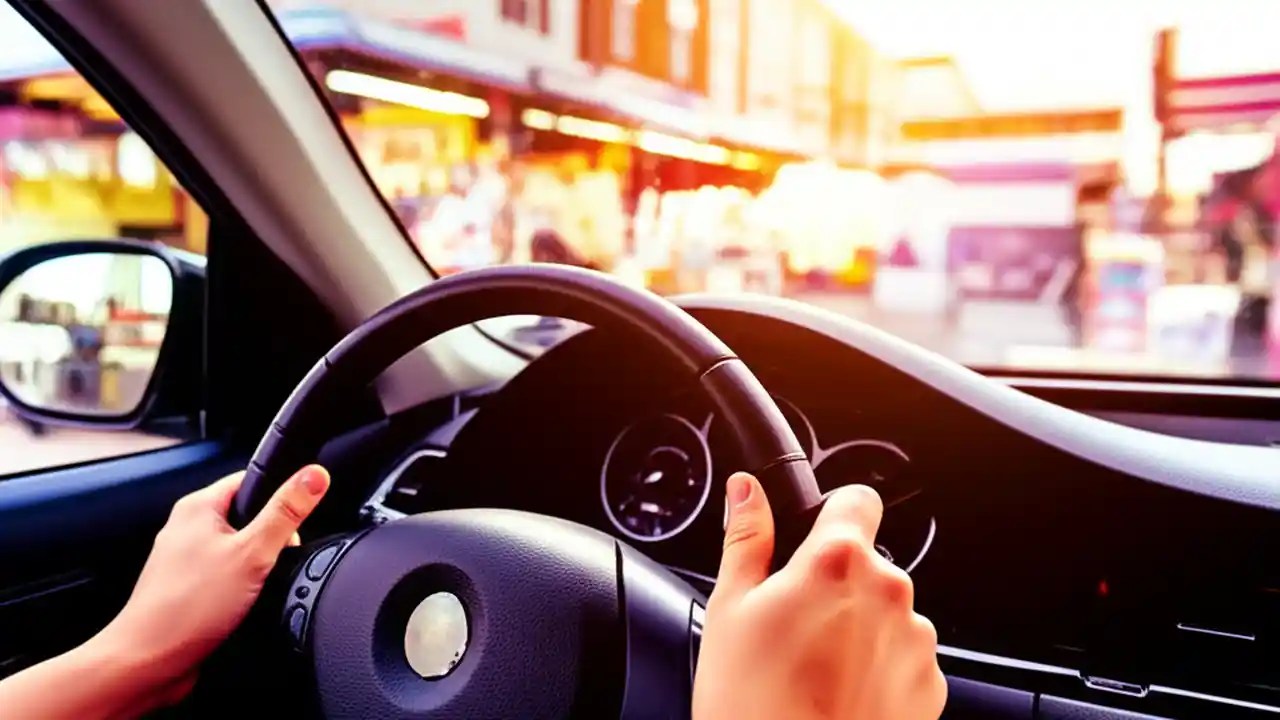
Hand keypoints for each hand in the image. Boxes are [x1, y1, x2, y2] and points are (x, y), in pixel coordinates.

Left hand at [0, 465, 330, 719]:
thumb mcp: (252, 553)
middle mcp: (187, 528)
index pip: (251, 480)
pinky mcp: (188, 588)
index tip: (297, 519)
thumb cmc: (187, 608)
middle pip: (248, 517)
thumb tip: (314, 476)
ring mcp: (185, 560)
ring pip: (238, 550)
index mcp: (198, 507)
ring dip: (256, 567)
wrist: (148, 663)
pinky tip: (243, 604)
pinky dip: (241, 587)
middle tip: (273, 561)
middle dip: (271, 539)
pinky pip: (226, 576)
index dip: (281, 496)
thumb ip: (286, 512)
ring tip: (255, 586)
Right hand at [692, 473, 944, 719]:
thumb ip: (746, 539)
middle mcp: (889, 593)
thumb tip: (747, 492)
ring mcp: (916, 642)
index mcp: (838, 562)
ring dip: (859, 627)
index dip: (832, 512)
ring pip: (886, 612)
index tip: (814, 535)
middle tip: (793, 625)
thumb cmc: (752, 704)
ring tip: (812, 670)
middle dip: (836, 583)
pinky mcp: (930, 686)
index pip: (857, 499)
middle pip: (868, 563)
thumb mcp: (730, 610)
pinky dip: (877, 668)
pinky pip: (904, 657)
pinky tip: (837, 695)